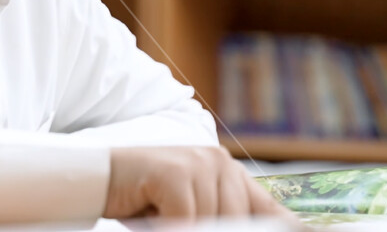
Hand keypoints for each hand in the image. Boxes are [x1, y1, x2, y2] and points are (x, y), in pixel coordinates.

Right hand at [104, 146, 295, 221]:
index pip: (270, 210)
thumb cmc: (142, 202)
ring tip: (165, 221)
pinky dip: (172, 228)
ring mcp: (197, 163)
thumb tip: (247, 231)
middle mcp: (218, 162)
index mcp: (228, 173)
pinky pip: (186, 219)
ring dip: (188, 230)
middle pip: (239, 221)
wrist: (98, 179)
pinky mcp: (174, 173)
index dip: (288, 227)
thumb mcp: (189, 214)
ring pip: (212, 222)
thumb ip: (217, 222)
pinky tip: (157, 221)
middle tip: (188, 228)